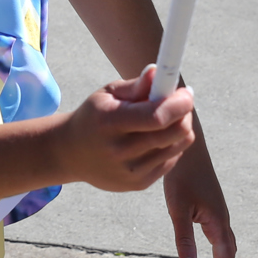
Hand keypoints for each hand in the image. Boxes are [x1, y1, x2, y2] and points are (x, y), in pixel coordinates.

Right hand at [51, 66, 196, 193]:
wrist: (71, 154)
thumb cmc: (93, 117)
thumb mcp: (107, 95)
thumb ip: (136, 86)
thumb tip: (159, 72)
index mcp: (110, 122)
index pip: (156, 117)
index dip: (178, 104)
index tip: (186, 92)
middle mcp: (120, 151)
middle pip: (173, 134)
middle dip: (184, 114)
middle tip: (181, 102)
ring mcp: (130, 171)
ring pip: (177, 147)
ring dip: (181, 129)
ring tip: (168, 118)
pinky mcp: (138, 184)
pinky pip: (171, 161)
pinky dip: (171, 145)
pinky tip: (157, 137)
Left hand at [163, 131, 237, 257]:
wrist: (187, 143)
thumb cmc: (181, 175)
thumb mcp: (178, 209)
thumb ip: (185, 241)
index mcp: (218, 223)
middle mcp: (222, 219)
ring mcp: (219, 212)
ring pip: (227, 248)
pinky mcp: (212, 206)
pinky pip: (220, 237)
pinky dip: (219, 254)